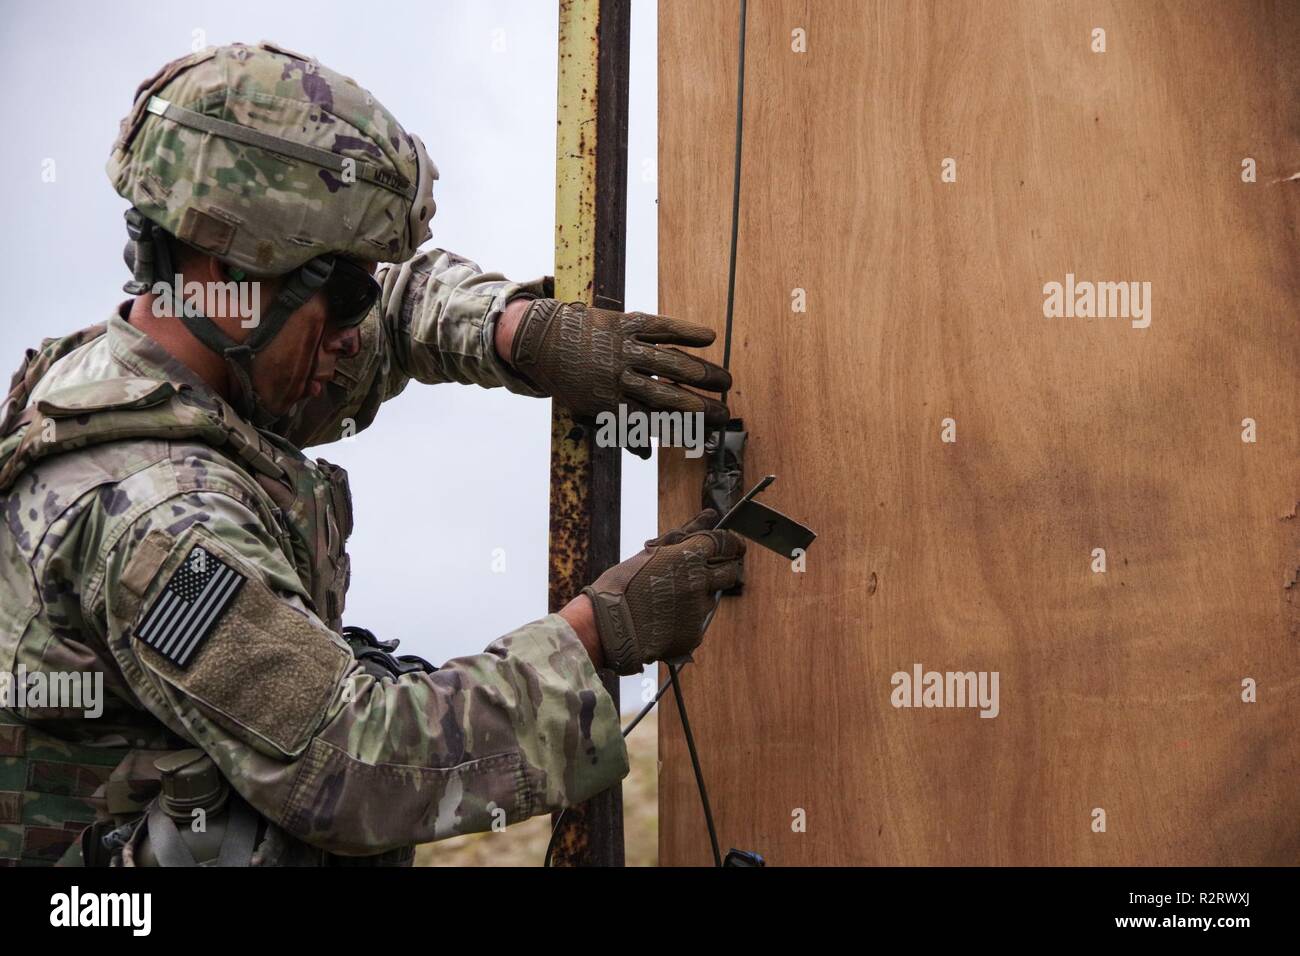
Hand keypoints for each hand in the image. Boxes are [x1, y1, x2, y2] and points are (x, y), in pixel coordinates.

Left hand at [505, 299, 731, 457]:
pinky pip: (661, 327)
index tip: (704, 434)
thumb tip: (646, 453)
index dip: (682, 428)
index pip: (653, 421)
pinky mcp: (625, 323)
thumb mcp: (585, 410)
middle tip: (724, 412)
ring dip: (702, 372)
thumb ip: (617, 429)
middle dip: (701, 406)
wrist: (538, 338)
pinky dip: (686, 331)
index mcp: (608, 403)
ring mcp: (623, 348)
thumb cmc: (566, 379)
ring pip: (670, 362)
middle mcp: (618, 377)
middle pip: (667, 395)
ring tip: (725, 381)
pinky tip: (709, 337)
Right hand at [581, 509, 745, 674]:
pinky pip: (699, 622)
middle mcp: (699, 582)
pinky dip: (687, 619)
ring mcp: (699, 610)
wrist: (609, 627)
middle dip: (725, 569)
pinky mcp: (694, 634)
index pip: (726, 543)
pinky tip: (665, 618)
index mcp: (689, 557)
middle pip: (731, 571)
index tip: (731, 546)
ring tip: (670, 599)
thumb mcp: (652, 553)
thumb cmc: (623, 585)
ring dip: (700, 595)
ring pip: (713, 597)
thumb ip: (686, 534)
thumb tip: (710, 515)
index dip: (731, 543)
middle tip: (707, 571)